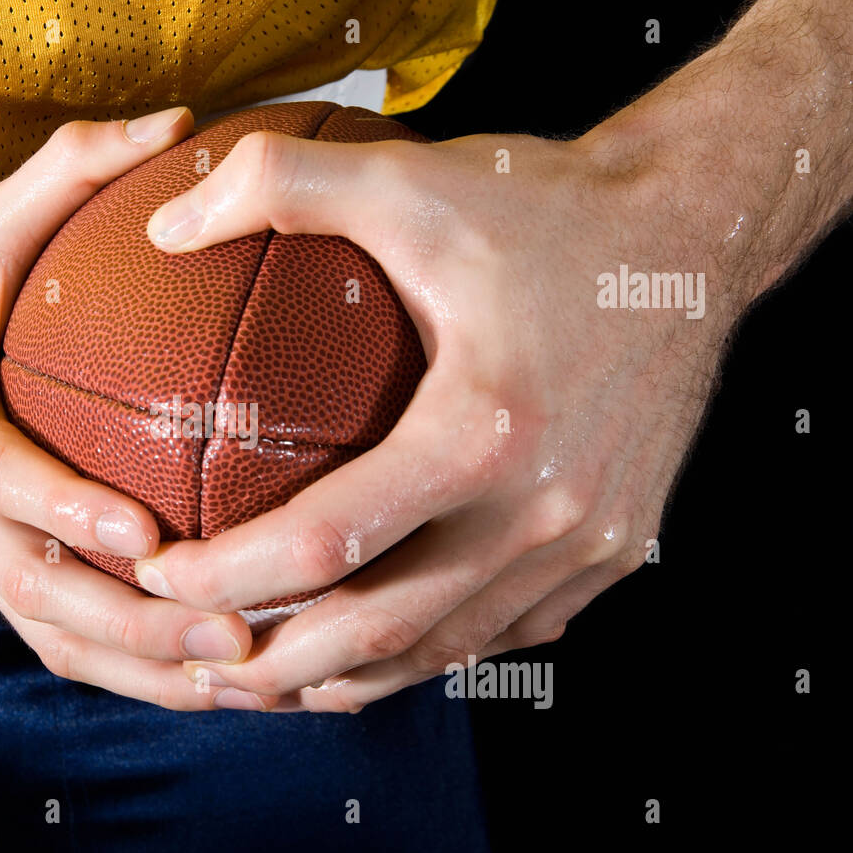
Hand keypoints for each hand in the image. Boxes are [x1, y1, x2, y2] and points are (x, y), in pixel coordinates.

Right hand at [0, 108, 253, 706]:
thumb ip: (67, 171)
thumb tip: (178, 124)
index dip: (63, 509)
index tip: (146, 537)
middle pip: (37, 590)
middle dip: (139, 624)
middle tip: (235, 632)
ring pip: (61, 640)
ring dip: (151, 671)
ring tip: (248, 679)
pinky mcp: (5, 582)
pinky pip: (72, 646)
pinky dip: (140, 675)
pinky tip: (220, 683)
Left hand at [133, 128, 737, 711]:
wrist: (693, 236)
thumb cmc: (545, 208)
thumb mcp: (411, 176)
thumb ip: (281, 183)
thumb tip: (165, 226)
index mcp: (483, 428)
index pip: (324, 543)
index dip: (227, 575)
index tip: (159, 574)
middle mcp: (542, 507)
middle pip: (380, 629)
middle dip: (272, 662)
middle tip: (194, 655)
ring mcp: (585, 544)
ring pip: (442, 649)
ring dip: (343, 676)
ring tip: (263, 675)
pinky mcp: (612, 555)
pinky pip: (502, 634)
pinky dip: (424, 653)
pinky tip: (367, 648)